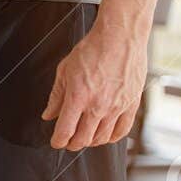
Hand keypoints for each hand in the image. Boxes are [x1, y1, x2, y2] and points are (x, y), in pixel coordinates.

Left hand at [42, 27, 146, 149]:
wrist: (120, 37)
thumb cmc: (92, 49)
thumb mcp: (65, 70)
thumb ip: (56, 96)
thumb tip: (48, 115)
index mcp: (78, 97)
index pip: (65, 131)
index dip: (58, 141)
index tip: (56, 142)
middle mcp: (98, 105)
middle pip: (83, 139)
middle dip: (72, 144)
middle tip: (69, 141)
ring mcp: (116, 106)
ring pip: (102, 138)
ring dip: (90, 142)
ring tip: (85, 137)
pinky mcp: (131, 104)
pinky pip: (122, 131)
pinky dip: (111, 138)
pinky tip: (105, 135)